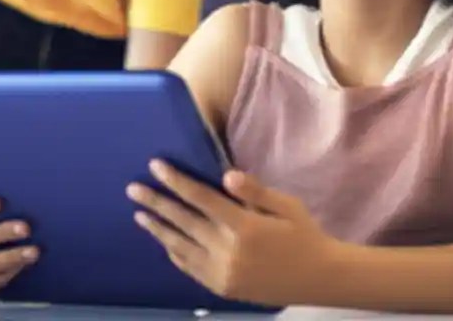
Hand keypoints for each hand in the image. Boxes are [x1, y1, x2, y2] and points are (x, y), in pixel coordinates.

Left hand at [128, 161, 337, 306]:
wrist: (319, 279)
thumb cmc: (304, 234)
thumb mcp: (286, 206)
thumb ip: (255, 191)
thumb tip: (226, 176)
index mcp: (245, 226)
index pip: (201, 198)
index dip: (177, 181)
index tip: (156, 166)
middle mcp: (228, 250)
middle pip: (184, 221)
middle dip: (157, 202)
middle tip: (133, 189)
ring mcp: (223, 272)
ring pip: (181, 247)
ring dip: (159, 229)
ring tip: (140, 215)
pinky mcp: (222, 287)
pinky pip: (191, 268)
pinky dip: (175, 253)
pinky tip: (165, 242)